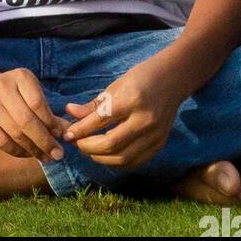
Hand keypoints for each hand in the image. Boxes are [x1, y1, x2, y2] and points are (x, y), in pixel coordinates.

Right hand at [0, 68, 68, 161]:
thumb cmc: (16, 95)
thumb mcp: (32, 94)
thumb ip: (49, 112)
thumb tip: (68, 131)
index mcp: (20, 76)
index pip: (38, 103)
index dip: (51, 123)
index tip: (61, 136)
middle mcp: (1, 86)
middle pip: (26, 120)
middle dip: (45, 141)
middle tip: (57, 155)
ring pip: (15, 133)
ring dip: (33, 149)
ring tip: (45, 157)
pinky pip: (2, 142)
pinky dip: (18, 152)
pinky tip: (27, 154)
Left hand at [62, 58, 185, 168]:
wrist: (173, 79)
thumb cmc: (141, 77)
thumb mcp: (115, 85)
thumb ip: (93, 104)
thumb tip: (70, 112)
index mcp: (131, 100)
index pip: (100, 121)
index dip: (80, 130)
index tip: (67, 134)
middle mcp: (145, 120)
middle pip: (111, 144)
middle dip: (88, 147)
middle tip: (77, 144)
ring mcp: (155, 135)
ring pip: (123, 157)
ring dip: (101, 158)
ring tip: (89, 151)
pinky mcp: (160, 144)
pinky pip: (136, 161)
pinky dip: (118, 162)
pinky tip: (107, 156)